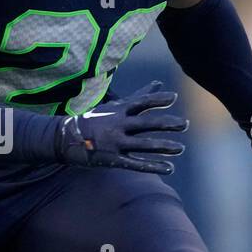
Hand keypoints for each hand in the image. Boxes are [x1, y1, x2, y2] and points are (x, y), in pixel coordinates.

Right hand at [56, 80, 187, 173]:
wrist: (66, 138)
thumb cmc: (95, 120)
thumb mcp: (115, 105)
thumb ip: (139, 96)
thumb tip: (159, 83)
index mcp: (119, 110)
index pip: (140, 102)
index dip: (156, 100)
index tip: (173, 97)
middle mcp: (118, 125)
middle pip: (146, 123)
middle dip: (166, 124)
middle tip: (185, 124)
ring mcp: (115, 143)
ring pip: (144, 145)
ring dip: (163, 146)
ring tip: (180, 148)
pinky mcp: (113, 159)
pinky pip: (136, 164)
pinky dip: (153, 166)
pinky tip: (169, 168)